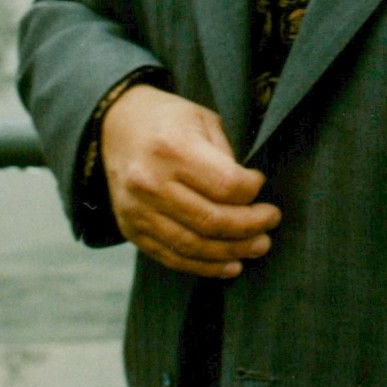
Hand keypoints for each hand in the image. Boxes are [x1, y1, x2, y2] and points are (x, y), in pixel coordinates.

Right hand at [100, 84, 280, 278]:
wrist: (115, 127)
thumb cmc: (168, 120)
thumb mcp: (202, 119)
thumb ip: (225, 156)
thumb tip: (249, 195)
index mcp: (172, 147)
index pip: (225, 185)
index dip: (252, 191)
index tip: (261, 184)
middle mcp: (150, 182)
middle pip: (211, 220)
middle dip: (250, 227)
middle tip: (271, 222)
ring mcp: (137, 210)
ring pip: (193, 245)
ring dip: (232, 252)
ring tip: (258, 247)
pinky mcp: (131, 230)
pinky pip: (172, 257)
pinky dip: (204, 267)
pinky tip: (230, 265)